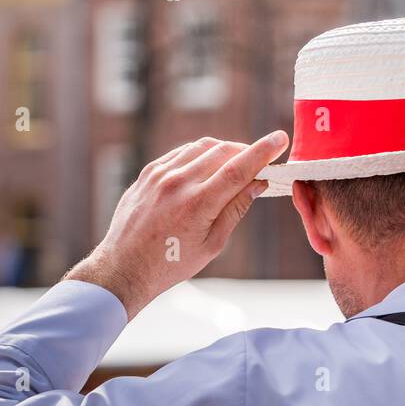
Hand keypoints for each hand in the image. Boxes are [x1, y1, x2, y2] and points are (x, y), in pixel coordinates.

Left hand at [66, 131, 288, 318]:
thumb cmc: (172, 262)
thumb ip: (236, 208)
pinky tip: (207, 168)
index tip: (280, 138)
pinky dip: (201, 154)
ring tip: (234, 166)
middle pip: (223, 151)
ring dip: (224, 150)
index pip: (238, 168)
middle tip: (259, 162)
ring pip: (203, 146)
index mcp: (197, 204)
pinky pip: (182, 152)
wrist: (123, 267)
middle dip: (247, 151)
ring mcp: (160, 174)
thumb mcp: (212, 244)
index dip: (263, 151)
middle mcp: (177, 183)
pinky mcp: (148, 172)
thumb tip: (259, 182)